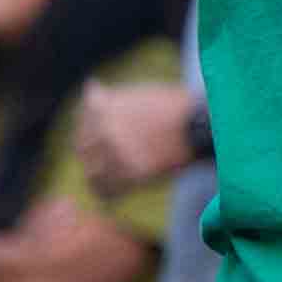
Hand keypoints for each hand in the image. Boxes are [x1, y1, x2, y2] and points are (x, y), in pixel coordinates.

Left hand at [73, 81, 207, 199]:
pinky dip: (105, 194)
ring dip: (94, 175)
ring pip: (91, 171)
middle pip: (82, 147)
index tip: (93, 134)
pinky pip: (107, 190)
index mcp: (104, 107)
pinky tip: (109, 194)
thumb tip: (90, 87)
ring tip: (102, 180)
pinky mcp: (131, 175)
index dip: (85, 128)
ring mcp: (116, 154)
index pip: (81, 120)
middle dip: (88, 153)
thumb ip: (111, 95)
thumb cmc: (174, 106)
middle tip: (97, 160)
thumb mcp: (140, 92)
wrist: (200, 126)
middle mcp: (104, 130)